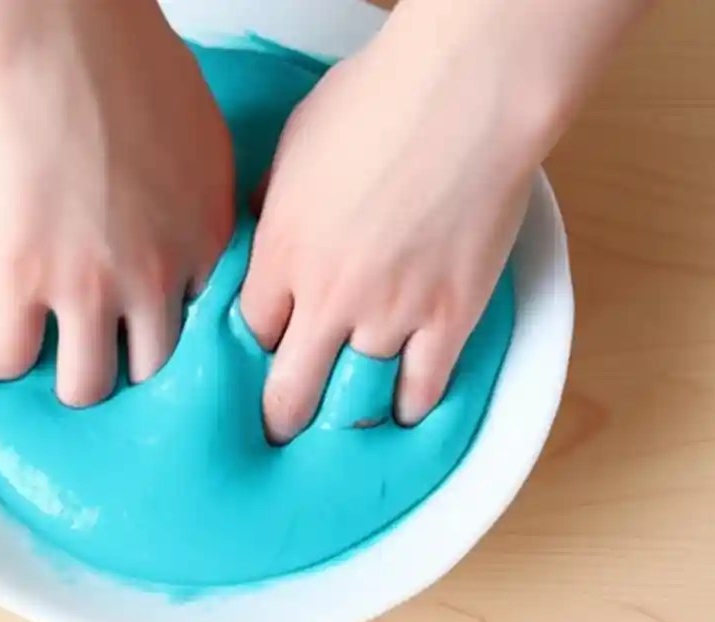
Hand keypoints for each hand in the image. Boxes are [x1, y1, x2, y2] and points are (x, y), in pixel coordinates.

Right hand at [0, 1, 232, 404]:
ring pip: (86, 387)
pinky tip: (4, 342)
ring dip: (71, 380)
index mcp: (205, 245)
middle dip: (132, 375)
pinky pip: (10, 360)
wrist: (62, 43)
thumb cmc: (136, 68)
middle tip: (108, 360)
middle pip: (155, 375)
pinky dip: (5, 361)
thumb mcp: (205, 143)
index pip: (206, 333)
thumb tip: (186, 236)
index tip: (156, 340)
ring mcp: (87, 287)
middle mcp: (156, 280)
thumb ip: (204, 205)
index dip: (176, 338)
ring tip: (54, 360)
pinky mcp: (20, 280)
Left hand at [242, 0, 647, 442]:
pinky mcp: (450, 317)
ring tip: (344, 427)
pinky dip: (410, 406)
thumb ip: (276, 201)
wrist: (465, 97)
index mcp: (280, 252)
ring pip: (356, 399)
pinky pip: (423, 387)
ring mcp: (390, 314)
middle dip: (280, 419)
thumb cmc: (377, 101)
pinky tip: (403, 412)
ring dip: (347, 415)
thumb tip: (270, 225)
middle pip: (289, 390)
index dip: (252, 352)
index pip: (249, 333)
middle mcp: (327, 298)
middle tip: (280, 430)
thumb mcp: (295, 144)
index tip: (258, 361)